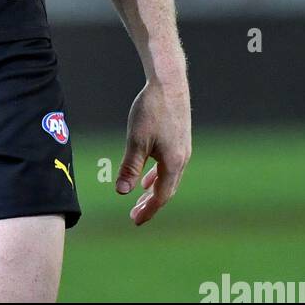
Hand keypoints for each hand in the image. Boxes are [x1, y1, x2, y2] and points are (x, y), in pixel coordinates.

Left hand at [116, 77, 191, 225]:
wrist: (169, 83)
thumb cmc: (152, 110)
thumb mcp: (136, 141)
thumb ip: (130, 167)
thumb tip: (122, 192)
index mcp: (173, 163)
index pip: (161, 195)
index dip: (148, 210)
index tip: (135, 220)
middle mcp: (182, 159)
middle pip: (166, 189)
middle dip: (150, 203)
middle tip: (135, 215)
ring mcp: (182, 149)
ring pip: (168, 177)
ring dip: (154, 189)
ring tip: (141, 199)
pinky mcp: (179, 139)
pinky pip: (169, 165)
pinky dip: (158, 174)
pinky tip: (148, 175)